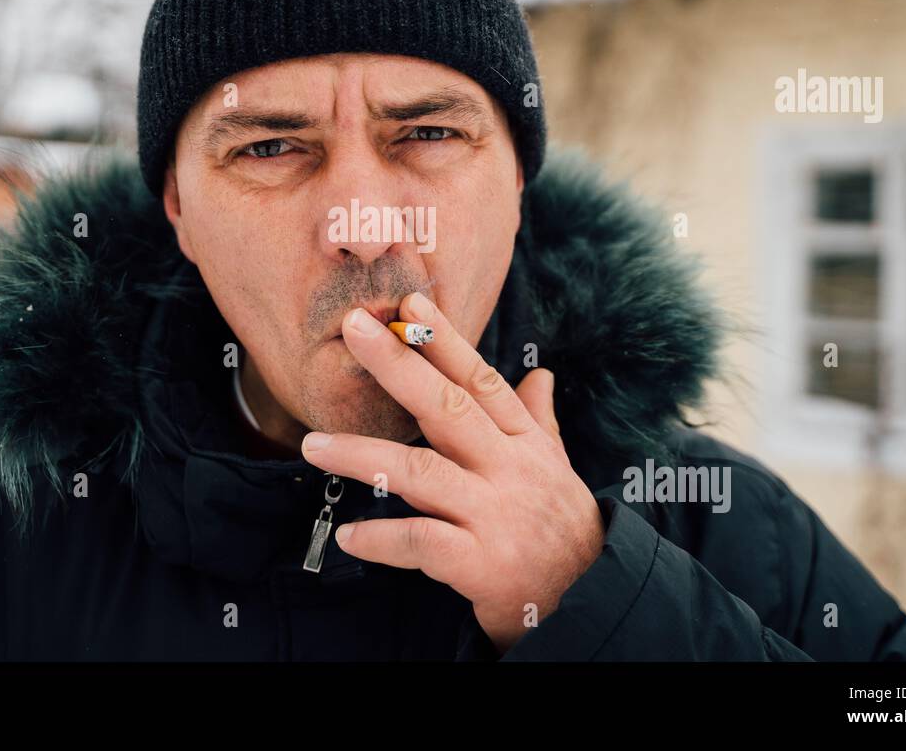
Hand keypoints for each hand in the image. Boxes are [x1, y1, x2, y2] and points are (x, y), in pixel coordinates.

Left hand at [300, 291, 605, 654]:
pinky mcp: (482, 563)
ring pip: (420, 472)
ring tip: (312, 445)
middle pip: (448, 407)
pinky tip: (349, 535)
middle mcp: (510, 469)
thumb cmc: (563, 530)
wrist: (593, 602)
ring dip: (362, 455)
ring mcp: (495, 515)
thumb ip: (537, 421)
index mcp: (524, 443)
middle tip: (353, 329)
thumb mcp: (555, 470)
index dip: (445, 340)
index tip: (410, 303)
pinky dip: (381, 539)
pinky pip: (421, 542)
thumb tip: (538, 374)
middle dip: (398, 364)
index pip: (480, 381)